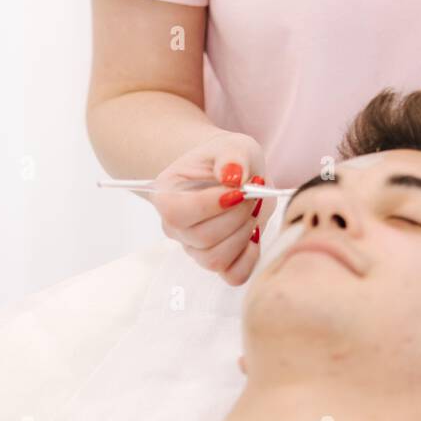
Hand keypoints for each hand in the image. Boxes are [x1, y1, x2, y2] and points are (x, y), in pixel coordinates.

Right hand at [149, 131, 277, 285]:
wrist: (237, 175)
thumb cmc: (228, 159)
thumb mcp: (234, 145)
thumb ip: (232, 156)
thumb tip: (232, 175)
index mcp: (166, 194)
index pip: (178, 212)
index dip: (211, 205)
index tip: (239, 189)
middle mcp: (174, 226)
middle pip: (202, 238)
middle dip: (237, 216)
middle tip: (253, 194)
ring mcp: (193, 248)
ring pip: (216, 259)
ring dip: (243, 234)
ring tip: (252, 210)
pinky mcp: (217, 262)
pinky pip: (233, 274)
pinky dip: (250, 258)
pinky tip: (254, 234)